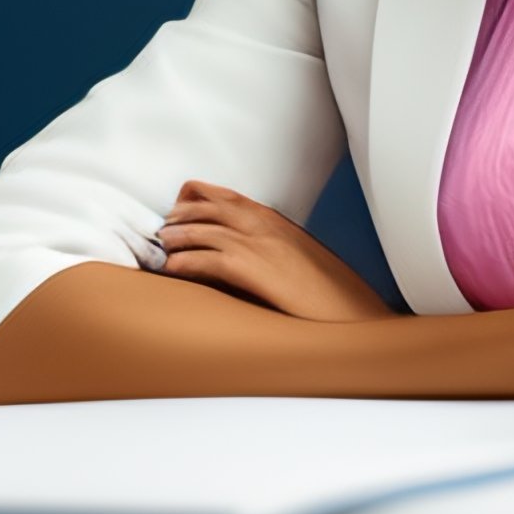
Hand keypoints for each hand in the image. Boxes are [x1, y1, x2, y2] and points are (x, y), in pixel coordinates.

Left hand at [155, 180, 400, 323]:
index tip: (178, 211)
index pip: (226, 196)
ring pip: (202, 230)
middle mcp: (265, 226)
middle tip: (161, 231)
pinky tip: (171, 270)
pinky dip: (184, 262)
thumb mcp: (300, 262)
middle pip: (208, 207)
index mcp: (276, 221)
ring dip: (175, 238)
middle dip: (179, 216)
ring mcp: (259, 246)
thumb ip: (271, 251)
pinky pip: (208, 260)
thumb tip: (244, 259)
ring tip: (159, 248)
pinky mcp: (254, 271)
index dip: (196, 200)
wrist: (355, 317)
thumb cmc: (330, 297)